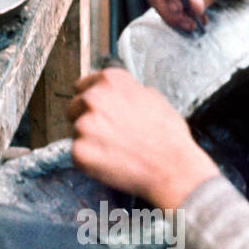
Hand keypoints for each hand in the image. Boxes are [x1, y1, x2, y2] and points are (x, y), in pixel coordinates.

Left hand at [67, 67, 218, 209]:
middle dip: (88, 119)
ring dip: (90, 140)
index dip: (93, 100)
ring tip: (117, 149)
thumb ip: (127, 91)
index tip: (100, 111)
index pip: (84, 85)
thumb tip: (117, 94)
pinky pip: (78, 154)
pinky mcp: (79, 151)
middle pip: (75, 107)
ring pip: (76, 131)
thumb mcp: (154, 98)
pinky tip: (112, 161)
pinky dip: (90, 160)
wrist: (172, 168)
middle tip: (111, 134)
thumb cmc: (168, 137)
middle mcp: (94, 98)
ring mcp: (84, 125)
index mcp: (111, 80)